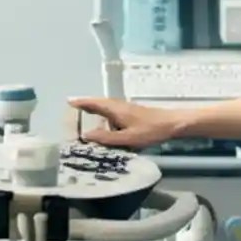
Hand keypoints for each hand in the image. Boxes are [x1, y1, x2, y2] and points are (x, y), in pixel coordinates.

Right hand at [67, 97, 181, 148]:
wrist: (172, 124)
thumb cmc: (150, 131)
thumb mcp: (127, 138)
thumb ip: (106, 138)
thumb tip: (85, 135)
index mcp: (116, 109)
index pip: (95, 103)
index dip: (82, 102)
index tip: (69, 102)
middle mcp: (119, 106)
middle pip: (99, 103)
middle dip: (86, 106)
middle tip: (73, 110)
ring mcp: (127, 108)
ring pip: (107, 107)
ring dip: (96, 110)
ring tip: (85, 118)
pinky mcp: (133, 113)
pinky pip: (113, 112)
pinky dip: (105, 116)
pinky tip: (106, 125)